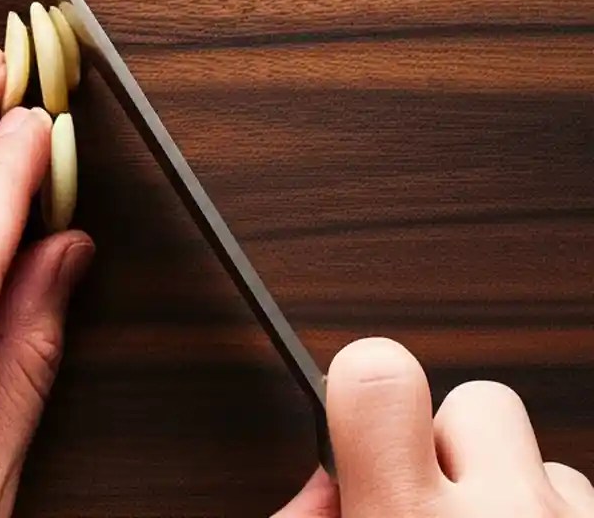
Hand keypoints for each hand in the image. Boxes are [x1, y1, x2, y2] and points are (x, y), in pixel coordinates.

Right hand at [275, 337, 593, 516]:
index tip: (361, 406)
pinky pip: (581, 502)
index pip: (377, 376)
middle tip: (429, 506)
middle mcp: (504, 516)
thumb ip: (312, 517)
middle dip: (449, 444)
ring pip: (540, 458)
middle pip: (477, 401)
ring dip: (508, 493)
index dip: (364, 378)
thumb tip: (320, 483)